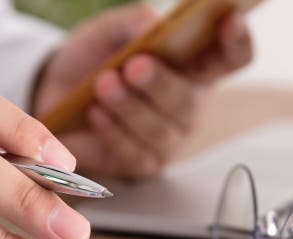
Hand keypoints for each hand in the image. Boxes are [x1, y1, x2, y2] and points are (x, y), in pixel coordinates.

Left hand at [33, 3, 252, 178]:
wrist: (55, 91)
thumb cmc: (96, 58)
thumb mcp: (112, 30)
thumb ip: (135, 23)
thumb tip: (153, 27)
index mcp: (195, 67)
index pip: (232, 58)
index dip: (237, 42)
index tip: (229, 20)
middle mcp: (190, 105)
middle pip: (189, 100)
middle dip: (161, 83)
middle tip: (135, 66)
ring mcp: (170, 139)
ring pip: (160, 130)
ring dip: (131, 108)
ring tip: (104, 85)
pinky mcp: (143, 164)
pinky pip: (135, 154)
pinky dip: (114, 133)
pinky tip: (96, 113)